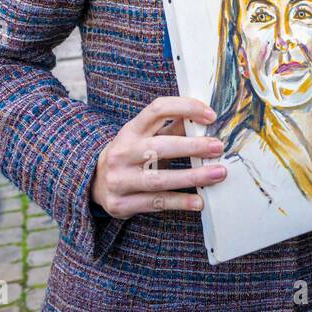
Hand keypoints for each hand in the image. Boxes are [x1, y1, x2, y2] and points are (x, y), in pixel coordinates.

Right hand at [91, 97, 227, 218]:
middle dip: (192, 146)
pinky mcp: (121, 204)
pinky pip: (155, 203)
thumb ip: (172, 128)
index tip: (211, 115)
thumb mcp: (145, 136)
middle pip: (160, 147)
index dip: (185, 108)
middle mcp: (122, 153)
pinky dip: (180, 202)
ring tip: (217, 173)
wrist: (94, 182)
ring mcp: (119, 179)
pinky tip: (199, 201)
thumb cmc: (131, 154)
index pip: (157, 110)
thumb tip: (205, 119)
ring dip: (192, 176)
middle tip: (218, 147)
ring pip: (159, 178)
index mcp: (130, 130)